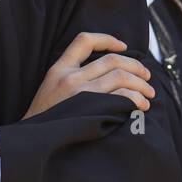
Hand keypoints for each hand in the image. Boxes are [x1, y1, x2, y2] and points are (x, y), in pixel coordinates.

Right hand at [24, 32, 154, 117]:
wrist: (33, 142)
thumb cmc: (46, 121)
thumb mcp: (49, 90)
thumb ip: (70, 78)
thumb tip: (107, 74)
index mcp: (58, 69)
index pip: (84, 40)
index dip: (108, 39)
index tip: (124, 46)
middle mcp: (69, 77)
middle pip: (112, 60)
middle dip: (136, 66)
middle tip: (147, 77)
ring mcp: (80, 93)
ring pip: (120, 76)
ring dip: (141, 85)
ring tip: (148, 96)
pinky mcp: (90, 110)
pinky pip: (121, 97)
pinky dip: (135, 99)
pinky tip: (140, 107)